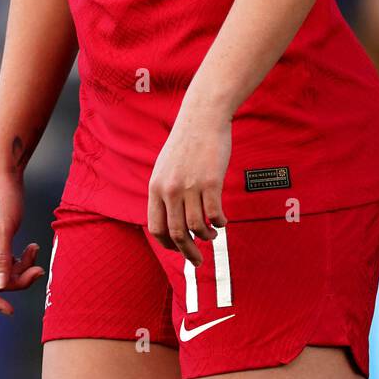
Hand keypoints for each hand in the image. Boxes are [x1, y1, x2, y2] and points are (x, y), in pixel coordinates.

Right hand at [0, 170, 44, 315]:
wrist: (5, 172)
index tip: (10, 310)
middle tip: (39, 271)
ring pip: (4, 272)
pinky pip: (9, 260)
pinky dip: (22, 258)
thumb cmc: (1, 197)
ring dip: (22, 268)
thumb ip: (1, 258)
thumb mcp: (3, 228)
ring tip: (36, 251)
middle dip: (17, 280)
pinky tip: (34, 247)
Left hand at [147, 99, 230, 266]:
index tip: (178, 250)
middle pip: (177, 233)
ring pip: (197, 227)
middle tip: (197, 261)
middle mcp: (170, 189)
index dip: (168, 245)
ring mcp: (190, 186)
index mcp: (156, 187)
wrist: (202, 118)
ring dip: (206, 237)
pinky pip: (215, 215)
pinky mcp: (211, 182)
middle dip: (188, 252)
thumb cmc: (186, 143)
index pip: (156, 228)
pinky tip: (222, 222)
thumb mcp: (165, 168)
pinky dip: (220, 224)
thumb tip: (171, 220)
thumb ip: (165, 192)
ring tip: (212, 235)